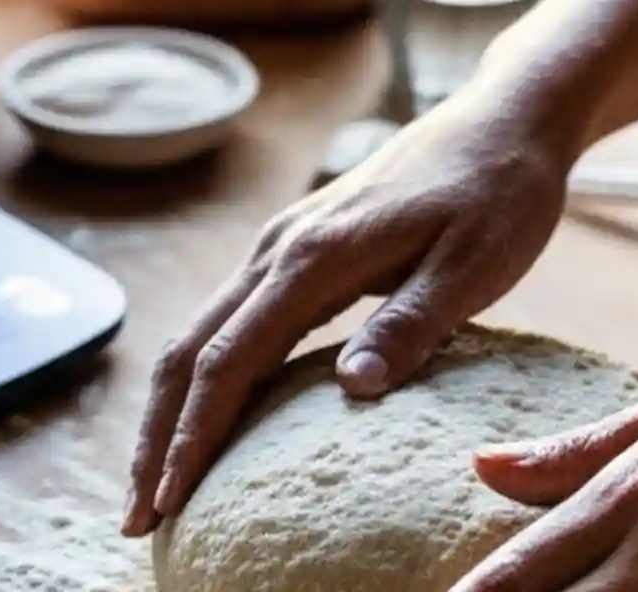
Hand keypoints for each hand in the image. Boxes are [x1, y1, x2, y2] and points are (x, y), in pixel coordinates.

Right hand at [122, 87, 573, 535]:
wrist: (500, 120)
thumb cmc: (498, 192)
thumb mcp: (473, 265)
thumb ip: (409, 326)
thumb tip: (351, 390)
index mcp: (316, 256)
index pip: (230, 360)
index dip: (193, 436)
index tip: (168, 500)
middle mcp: (280, 248)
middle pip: (190, 349)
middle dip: (156, 435)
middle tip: (137, 517)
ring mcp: (283, 244)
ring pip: (201, 334)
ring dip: (172, 409)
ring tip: (158, 481)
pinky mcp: (299, 248)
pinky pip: (231, 320)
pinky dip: (206, 376)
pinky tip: (210, 416)